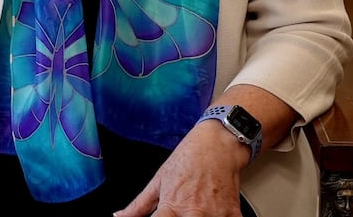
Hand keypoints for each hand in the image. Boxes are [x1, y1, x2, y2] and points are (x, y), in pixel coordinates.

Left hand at [113, 120, 249, 216]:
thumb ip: (138, 205)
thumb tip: (119, 216)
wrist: (217, 144)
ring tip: (195, 210)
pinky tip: (212, 213)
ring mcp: (214, 214)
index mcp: (171, 205)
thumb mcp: (158, 180)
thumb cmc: (188, 159)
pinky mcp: (233, 213)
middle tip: (179, 212)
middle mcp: (193, 212)